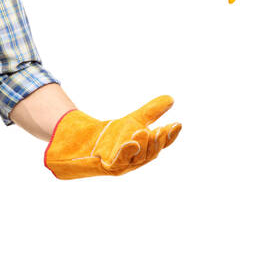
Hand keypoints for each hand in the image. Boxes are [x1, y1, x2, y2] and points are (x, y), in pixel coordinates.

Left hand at [44, 95, 179, 178]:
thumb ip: (152, 111)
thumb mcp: (134, 120)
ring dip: (142, 146)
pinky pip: (119, 160)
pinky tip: (130, 143)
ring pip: (137, 157)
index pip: (162, 143)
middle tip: (162, 129)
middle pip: (152, 152)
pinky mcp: (109, 166)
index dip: (171, 135)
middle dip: (157, 141)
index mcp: (147, 148)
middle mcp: (139, 158)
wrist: (86, 146)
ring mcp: (124, 164)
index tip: (177, 123)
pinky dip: (125, 152)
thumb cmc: (114, 136)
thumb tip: (171, 98)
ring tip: (144, 132)